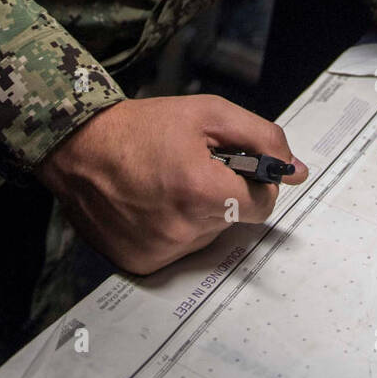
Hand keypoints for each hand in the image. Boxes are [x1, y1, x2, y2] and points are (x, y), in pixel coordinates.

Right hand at [36, 94, 307, 274]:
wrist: (79, 148)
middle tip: (197, 168)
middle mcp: (182, 229)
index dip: (255, 182)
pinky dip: (176, 228)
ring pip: (209, 235)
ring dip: (201, 212)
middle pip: (236, 220)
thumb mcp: (209, 114)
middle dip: (227, 193)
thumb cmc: (143, 126)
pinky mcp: (142, 263)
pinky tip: (154, 202)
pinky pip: (180, 249)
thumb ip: (262, 138)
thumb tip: (297, 170)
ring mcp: (160, 251)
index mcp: (202, 191)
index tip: (237, 167)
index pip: (262, 206)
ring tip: (171, 183)